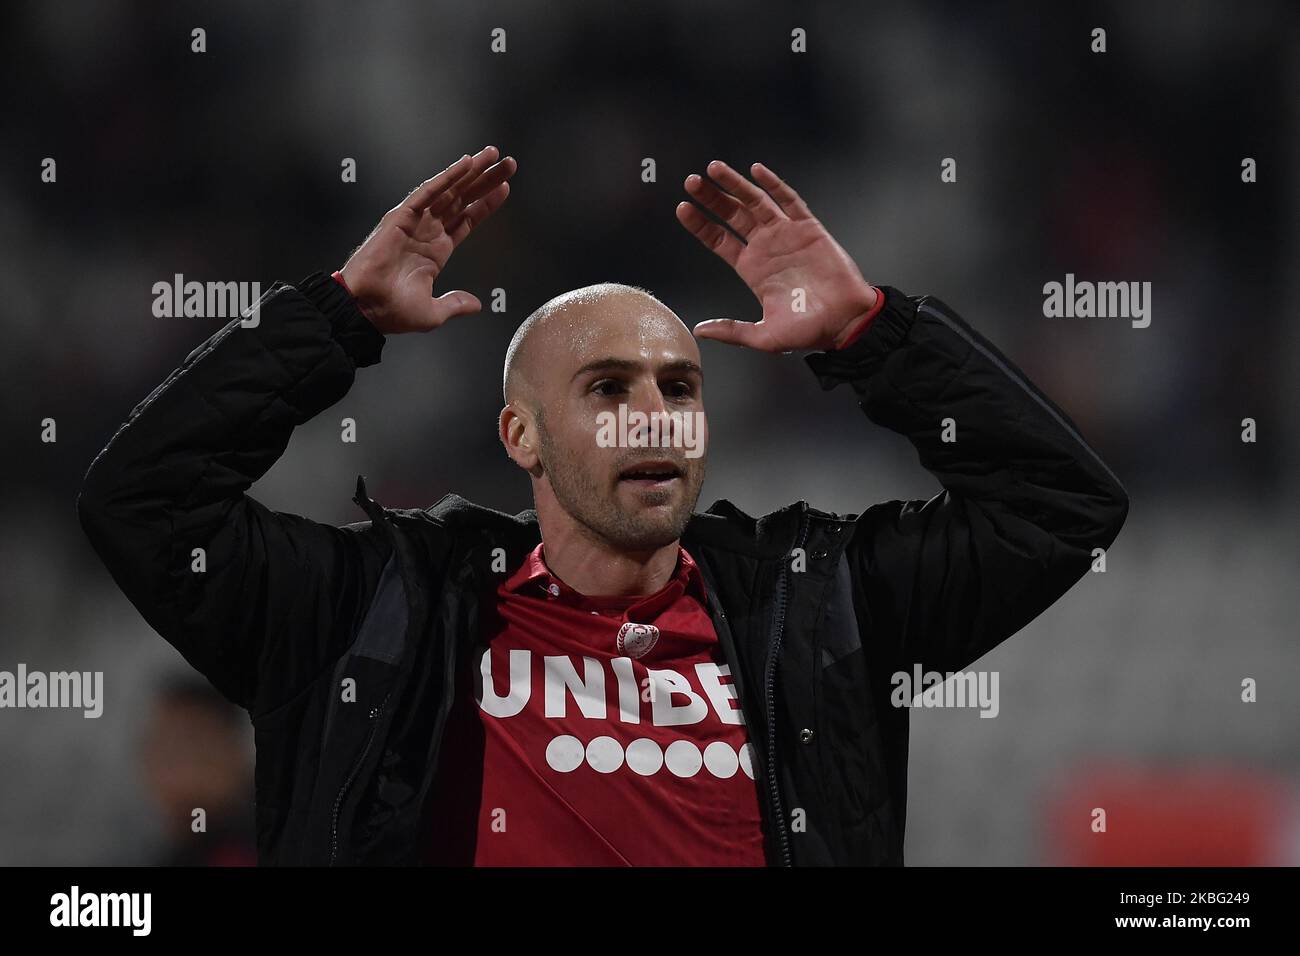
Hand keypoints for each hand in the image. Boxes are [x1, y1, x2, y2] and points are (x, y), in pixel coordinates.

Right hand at [339, 145, 516, 333]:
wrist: (364, 309)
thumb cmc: (391, 312)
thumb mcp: (433, 312)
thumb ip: (455, 304)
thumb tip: (476, 305)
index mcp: (436, 251)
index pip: (466, 220)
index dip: (486, 204)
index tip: (505, 187)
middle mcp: (427, 231)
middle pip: (463, 199)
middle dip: (486, 181)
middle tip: (510, 163)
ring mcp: (415, 221)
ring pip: (450, 190)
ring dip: (472, 172)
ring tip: (494, 155)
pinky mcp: (401, 216)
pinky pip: (429, 191)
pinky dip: (448, 176)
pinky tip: (467, 164)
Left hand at [676, 160, 877, 351]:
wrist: (846, 321)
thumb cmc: (809, 330)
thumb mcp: (763, 336)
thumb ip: (732, 330)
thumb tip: (700, 330)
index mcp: (752, 269)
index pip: (719, 240)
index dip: (700, 224)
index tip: (682, 208)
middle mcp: (766, 248)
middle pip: (732, 215)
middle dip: (712, 198)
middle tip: (692, 182)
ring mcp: (786, 235)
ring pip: (755, 202)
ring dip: (735, 185)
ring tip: (714, 169)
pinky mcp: (808, 228)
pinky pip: (789, 200)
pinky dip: (773, 185)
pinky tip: (756, 171)